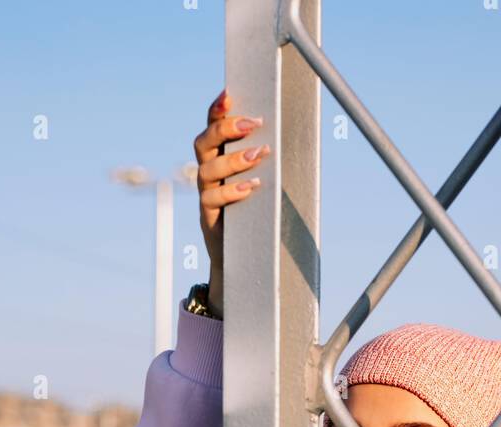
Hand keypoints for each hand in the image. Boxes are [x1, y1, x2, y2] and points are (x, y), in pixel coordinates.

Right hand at [194, 87, 271, 313]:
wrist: (243, 259)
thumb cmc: (256, 216)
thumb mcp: (262, 183)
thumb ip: (267, 161)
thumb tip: (297, 136)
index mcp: (218, 158)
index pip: (211, 127)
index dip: (216, 110)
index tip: (229, 94)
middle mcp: (207, 174)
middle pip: (203, 142)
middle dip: (226, 129)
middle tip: (255, 124)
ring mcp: (206, 196)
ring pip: (207, 170)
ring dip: (234, 160)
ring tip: (259, 155)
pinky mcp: (209, 219)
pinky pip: (212, 200)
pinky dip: (232, 191)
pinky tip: (252, 186)